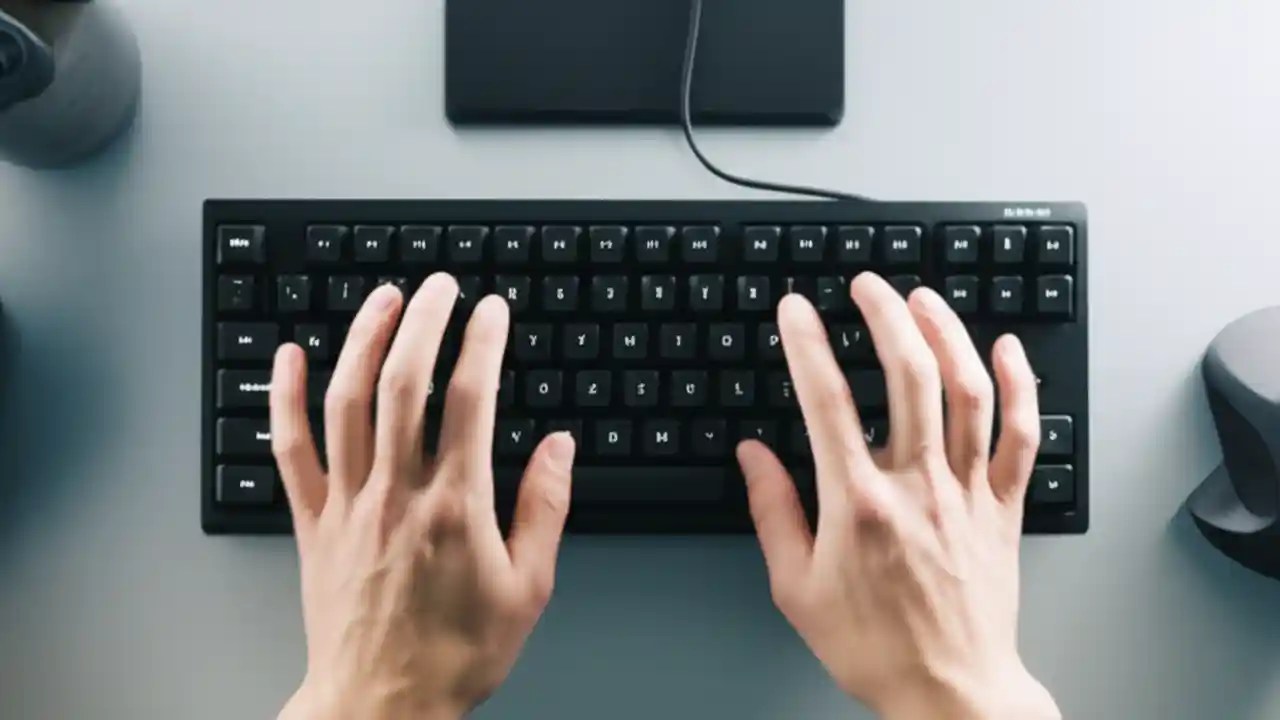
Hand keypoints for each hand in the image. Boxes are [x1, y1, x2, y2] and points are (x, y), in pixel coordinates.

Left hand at [271, 274, 575, 719]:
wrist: (379, 707)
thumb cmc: (454, 655)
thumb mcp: (528, 589)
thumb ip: (546, 509)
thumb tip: (561, 447)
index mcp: (455, 507)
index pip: (470, 400)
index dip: (482, 342)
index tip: (492, 311)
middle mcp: (396, 494)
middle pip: (405, 384)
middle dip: (423, 321)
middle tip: (439, 285)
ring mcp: (347, 505)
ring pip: (348, 403)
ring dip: (364, 340)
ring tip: (383, 300)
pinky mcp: (312, 523)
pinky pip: (289, 448)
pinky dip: (285, 397)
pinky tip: (290, 356)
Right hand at [738, 273, 1059, 719]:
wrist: (952, 693)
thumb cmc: (875, 647)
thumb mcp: (796, 587)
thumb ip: (773, 512)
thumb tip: (753, 456)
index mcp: (859, 504)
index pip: (826, 400)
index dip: (807, 343)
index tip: (796, 311)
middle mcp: (918, 486)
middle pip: (907, 375)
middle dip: (884, 315)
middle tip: (865, 286)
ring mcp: (967, 493)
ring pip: (967, 392)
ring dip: (946, 334)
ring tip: (923, 300)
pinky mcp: (1004, 508)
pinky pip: (1022, 435)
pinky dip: (1020, 386)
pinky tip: (1007, 350)